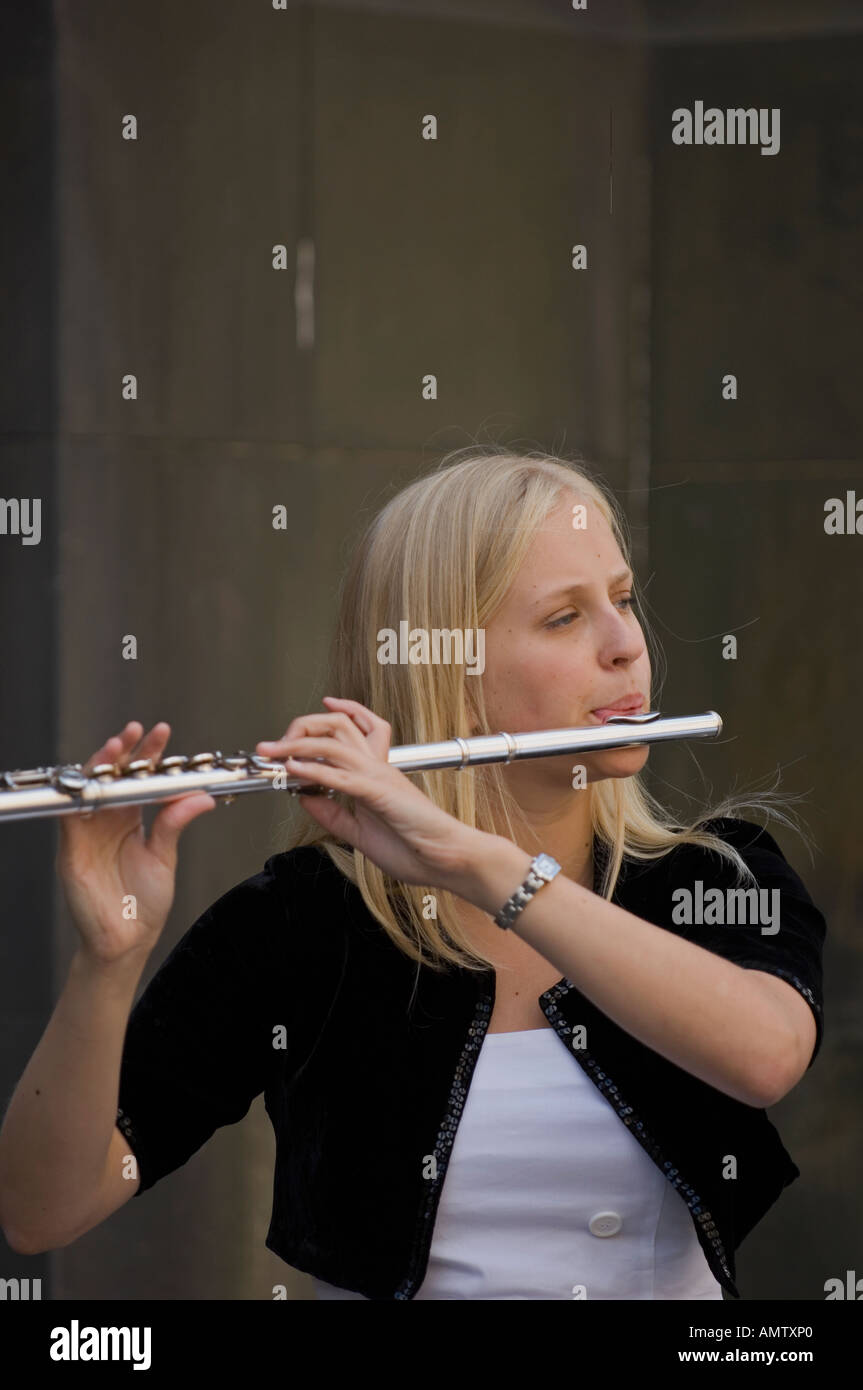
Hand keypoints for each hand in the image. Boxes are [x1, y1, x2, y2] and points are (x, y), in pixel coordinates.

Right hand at [56, 721, 216, 964]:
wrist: (126, 941)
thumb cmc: (144, 904)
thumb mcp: (165, 857)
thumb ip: (175, 823)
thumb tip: (201, 795)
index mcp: (131, 820)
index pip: (138, 779)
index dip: (148, 755)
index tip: (161, 733)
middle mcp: (108, 821)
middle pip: (113, 777)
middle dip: (124, 751)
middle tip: (138, 731)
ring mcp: (88, 833)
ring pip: (90, 788)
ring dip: (101, 765)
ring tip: (118, 745)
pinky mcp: (72, 849)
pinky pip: (71, 815)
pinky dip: (80, 794)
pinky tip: (94, 779)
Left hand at [256, 697, 482, 892]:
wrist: (447, 859)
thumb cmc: (414, 847)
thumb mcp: (359, 831)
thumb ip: (333, 813)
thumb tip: (304, 798)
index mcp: (374, 773)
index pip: (351, 729)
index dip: (322, 721)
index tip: (293, 729)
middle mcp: (376, 767)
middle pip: (338, 725)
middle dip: (301, 727)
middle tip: (274, 745)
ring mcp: (378, 776)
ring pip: (333, 743)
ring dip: (295, 744)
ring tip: (271, 752)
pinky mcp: (380, 793)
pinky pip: (340, 776)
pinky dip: (312, 770)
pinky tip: (292, 770)